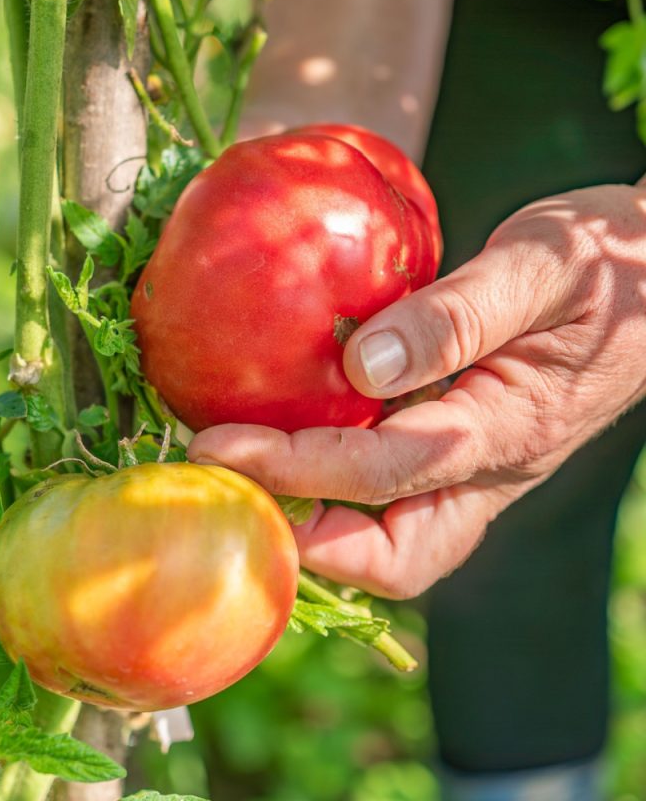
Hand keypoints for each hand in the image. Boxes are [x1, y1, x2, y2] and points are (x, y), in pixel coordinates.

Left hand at [188, 184, 645, 597]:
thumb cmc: (609, 261)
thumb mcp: (539, 265)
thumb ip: (454, 316)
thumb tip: (358, 363)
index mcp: (510, 429)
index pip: (384, 472)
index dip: (293, 468)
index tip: (213, 447)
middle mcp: (492, 471)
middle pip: (395, 558)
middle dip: (305, 543)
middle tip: (225, 493)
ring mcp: (481, 470)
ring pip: (392, 540)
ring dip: (314, 523)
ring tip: (238, 475)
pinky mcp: (467, 450)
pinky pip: (394, 493)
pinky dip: (333, 486)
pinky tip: (284, 437)